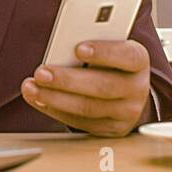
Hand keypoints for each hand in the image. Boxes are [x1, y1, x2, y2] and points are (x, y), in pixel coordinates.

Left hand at [21, 40, 150, 136]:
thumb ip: (91, 42)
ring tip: (32, 87)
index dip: (104, 52)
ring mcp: (126, 113)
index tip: (78, 48)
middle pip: (103, 86)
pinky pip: (81, 123)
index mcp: (138, 61)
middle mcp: (137, 88)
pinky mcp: (110, 129)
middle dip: (68, 80)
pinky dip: (56, 110)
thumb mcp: (108, 45)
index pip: (127, 56)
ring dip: (56, 98)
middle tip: (41, 72)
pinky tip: (39, 99)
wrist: (126, 90)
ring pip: (89, 108)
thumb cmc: (110, 60)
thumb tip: (63, 41)